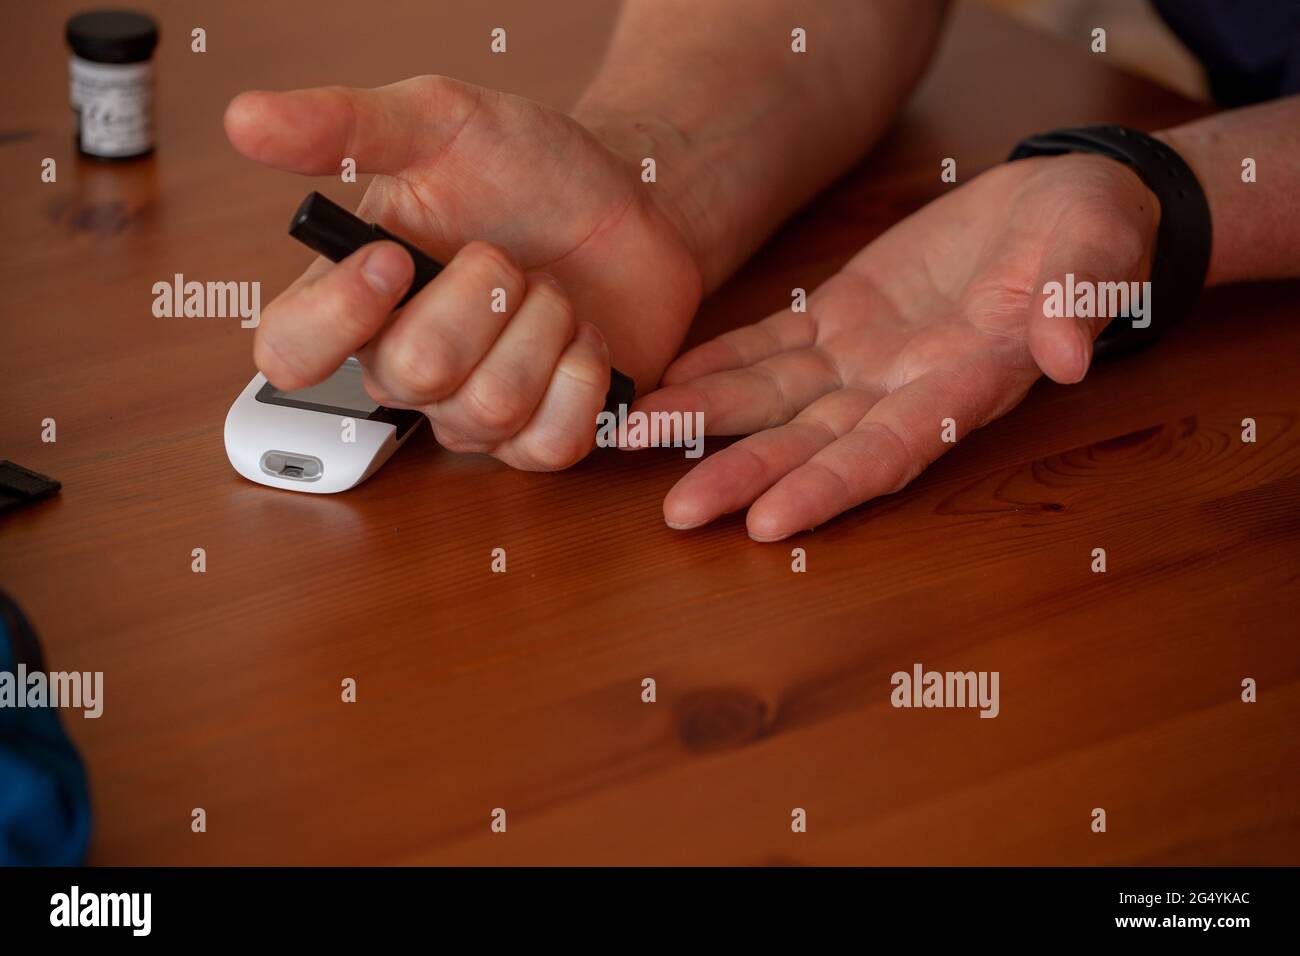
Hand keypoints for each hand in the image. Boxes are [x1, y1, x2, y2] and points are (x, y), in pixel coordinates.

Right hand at [224, 75, 701, 469]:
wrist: (626, 198)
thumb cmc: (529, 169)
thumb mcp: (441, 123)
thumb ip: (346, 123)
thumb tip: (244, 118)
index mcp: (357, 297)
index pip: (290, 353)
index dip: (335, 318)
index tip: (396, 258)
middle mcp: (406, 366)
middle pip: (412, 375)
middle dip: (483, 299)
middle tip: (512, 258)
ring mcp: (472, 410)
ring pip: (488, 409)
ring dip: (542, 329)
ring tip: (552, 290)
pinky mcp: (539, 437)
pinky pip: (548, 446)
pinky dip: (582, 378)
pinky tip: (585, 337)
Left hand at [636, 153, 1159, 538]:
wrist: (1060, 206)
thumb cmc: (1092, 234)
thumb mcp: (1099, 255)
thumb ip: (1079, 302)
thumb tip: (1067, 354)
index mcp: (966, 388)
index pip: (890, 453)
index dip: (832, 487)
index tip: (769, 523)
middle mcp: (902, 388)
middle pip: (812, 444)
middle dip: (744, 477)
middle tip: (675, 514)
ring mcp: (865, 356)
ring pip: (774, 399)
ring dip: (706, 421)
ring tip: (636, 438)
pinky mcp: (840, 313)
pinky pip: (769, 342)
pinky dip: (719, 361)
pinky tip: (667, 378)